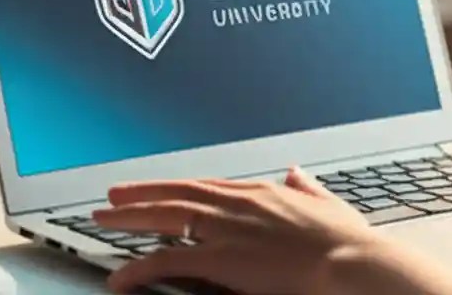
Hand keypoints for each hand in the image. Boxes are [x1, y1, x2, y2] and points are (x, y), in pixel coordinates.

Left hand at [94, 167, 379, 292]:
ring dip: (129, 217)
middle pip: (178, 193)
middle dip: (142, 193)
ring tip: (102, 219)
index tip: (159, 187)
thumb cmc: (346, 243)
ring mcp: (227, 229)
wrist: (349, 263)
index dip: (179, 186)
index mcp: (263, 192)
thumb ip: (308, 189)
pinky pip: (167, 260)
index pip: (209, 185)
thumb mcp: (330, 205)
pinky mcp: (220, 258)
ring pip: (164, 217)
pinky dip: (139, 267)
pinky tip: (120, 277)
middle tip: (112, 195)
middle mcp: (239, 203)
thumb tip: (298, 173)